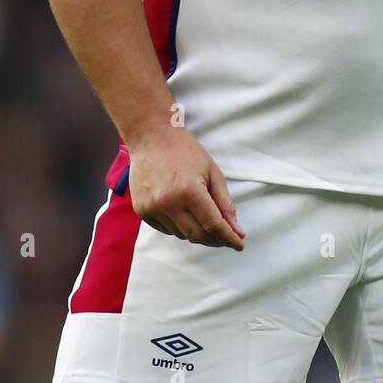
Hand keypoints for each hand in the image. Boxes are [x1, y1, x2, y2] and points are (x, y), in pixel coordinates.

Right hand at [124, 123, 245, 248]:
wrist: (151, 138)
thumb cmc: (186, 152)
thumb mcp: (212, 173)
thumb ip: (225, 203)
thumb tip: (237, 231)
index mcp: (189, 191)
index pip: (213, 225)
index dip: (229, 237)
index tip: (239, 245)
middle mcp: (168, 203)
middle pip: (197, 235)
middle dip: (215, 239)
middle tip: (227, 236)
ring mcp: (152, 209)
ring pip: (182, 234)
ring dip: (197, 232)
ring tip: (204, 217)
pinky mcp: (142, 212)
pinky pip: (167, 230)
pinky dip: (180, 228)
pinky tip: (186, 214)